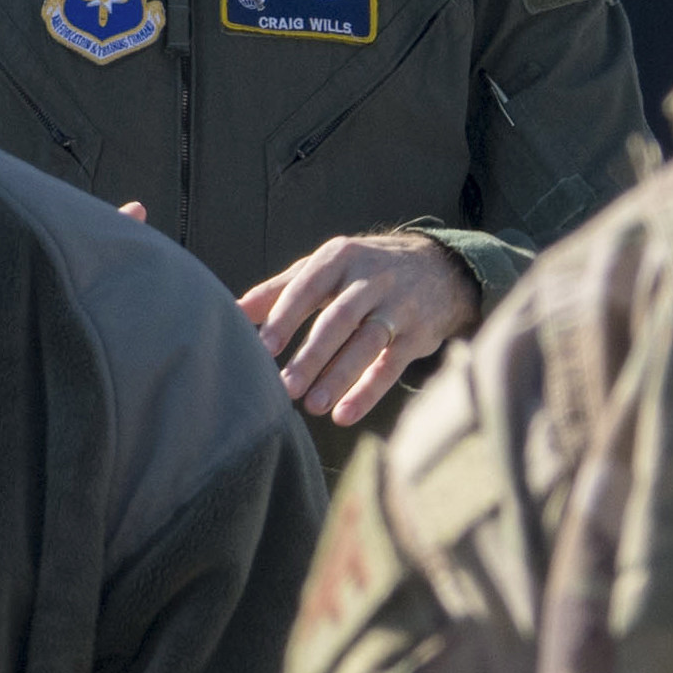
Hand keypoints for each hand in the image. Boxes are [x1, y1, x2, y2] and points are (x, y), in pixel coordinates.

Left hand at [239, 227, 477, 430]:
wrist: (440, 267)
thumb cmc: (364, 271)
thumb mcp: (326, 268)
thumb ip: (281, 289)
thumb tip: (233, 310)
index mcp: (340, 258)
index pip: (307, 288)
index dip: (284, 318)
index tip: (262, 350)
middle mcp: (371, 278)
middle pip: (338, 319)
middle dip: (312, 355)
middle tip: (285, 388)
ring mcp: (398, 306)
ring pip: (367, 342)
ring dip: (340, 376)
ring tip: (313, 406)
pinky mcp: (419, 334)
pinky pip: (393, 364)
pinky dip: (369, 390)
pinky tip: (345, 414)